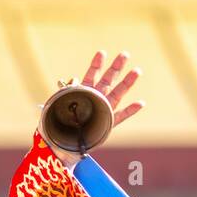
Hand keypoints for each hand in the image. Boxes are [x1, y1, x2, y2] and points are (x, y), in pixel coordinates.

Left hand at [43, 50, 143, 166]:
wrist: (64, 144)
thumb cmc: (58, 124)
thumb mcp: (55, 107)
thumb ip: (63, 95)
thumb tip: (70, 82)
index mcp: (84, 92)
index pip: (91, 75)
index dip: (96, 65)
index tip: (101, 53)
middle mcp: (96, 98)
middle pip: (108, 79)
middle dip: (116, 67)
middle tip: (125, 54)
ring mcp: (104, 109)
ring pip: (118, 94)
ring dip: (127, 83)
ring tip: (137, 70)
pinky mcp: (109, 123)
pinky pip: (122, 116)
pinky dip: (131, 110)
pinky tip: (140, 103)